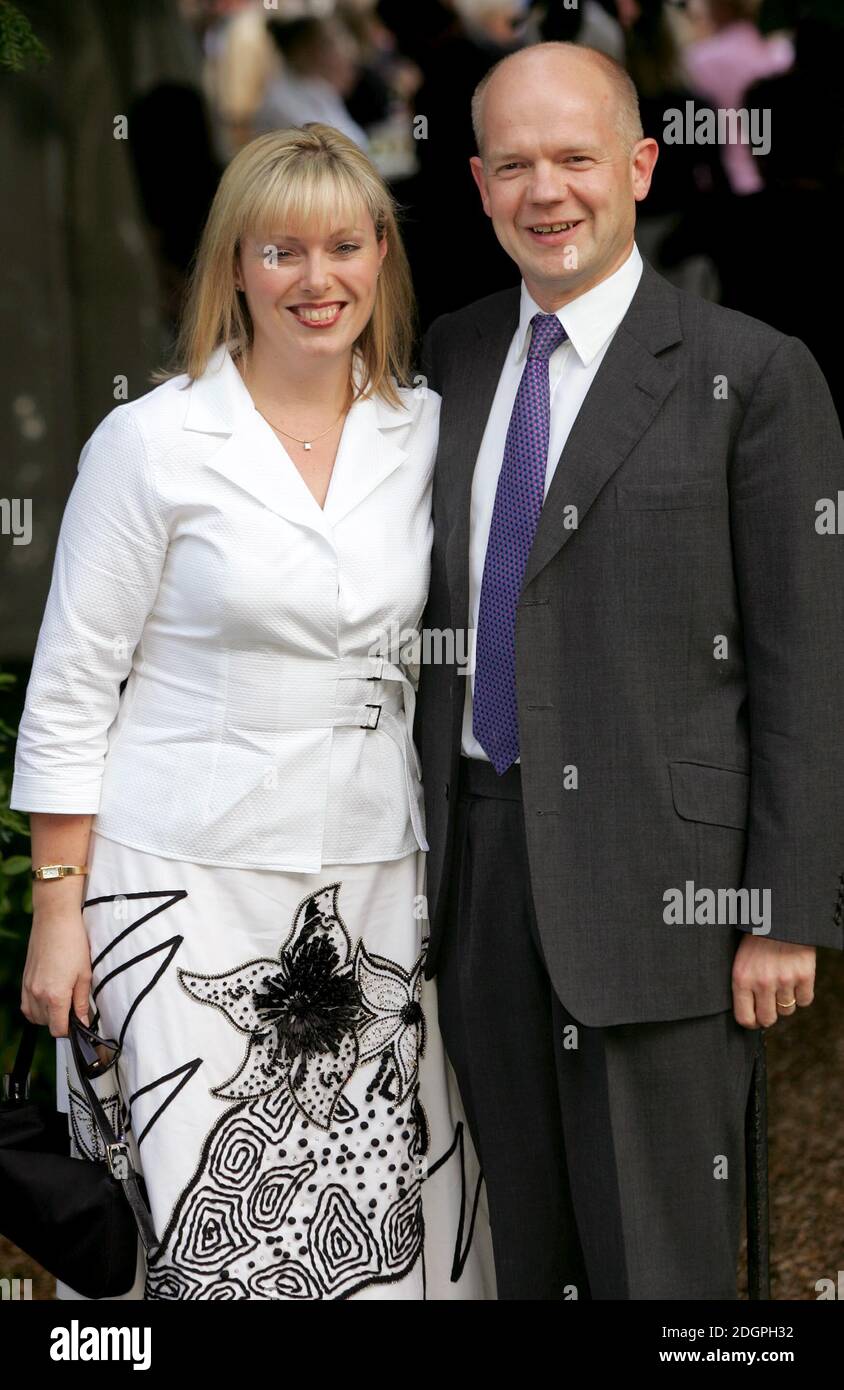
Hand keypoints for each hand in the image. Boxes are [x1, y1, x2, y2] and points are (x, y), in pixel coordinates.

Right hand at [21, 910, 92, 1037]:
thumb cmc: (74, 943)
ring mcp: (28, 987)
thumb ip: (82, 1002)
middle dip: (60, 1021)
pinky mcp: (24, 980)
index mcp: (55, 996)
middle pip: (46, 1024)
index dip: (71, 1030)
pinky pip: (26, 1005)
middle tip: (74, 1007)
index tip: (80, 1022)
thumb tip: (83, 1022)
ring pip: (34, 1016)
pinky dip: (37, 1007)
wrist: (55, 920)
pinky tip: (50, 996)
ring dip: (48, 1015)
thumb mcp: (85, 974)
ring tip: (63, 1000)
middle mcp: (38, 994)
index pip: (59, 1029)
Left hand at [731, 934, 815, 1028]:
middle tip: (769, 1004)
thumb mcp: (740, 960)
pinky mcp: (804, 975)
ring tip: (781, 982)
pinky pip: (805, 1001)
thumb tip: (748, 1015)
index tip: (755, 1017)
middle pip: (768, 1019)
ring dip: (785, 1001)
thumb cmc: (756, 938)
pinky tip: (795, 980)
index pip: (745, 1018)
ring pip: (787, 1011)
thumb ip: (743, 985)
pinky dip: (802, 994)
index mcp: (741, 979)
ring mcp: (785, 980)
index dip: (752, 1021)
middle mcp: (762, 982)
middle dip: (769, 1015)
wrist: (778, 916)